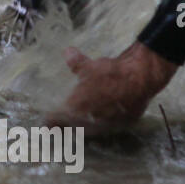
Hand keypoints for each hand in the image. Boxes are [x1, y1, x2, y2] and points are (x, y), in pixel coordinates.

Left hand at [47, 41, 178, 134]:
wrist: (139, 79)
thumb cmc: (110, 72)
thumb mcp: (89, 66)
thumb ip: (76, 62)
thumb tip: (68, 52)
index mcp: (74, 107)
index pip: (55, 120)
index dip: (49, 122)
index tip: (45, 123)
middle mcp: (88, 120)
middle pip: (71, 129)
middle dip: (64, 128)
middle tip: (58, 128)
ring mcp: (105, 125)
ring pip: (89, 132)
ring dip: (82, 129)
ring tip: (77, 128)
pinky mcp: (120, 126)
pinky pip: (107, 129)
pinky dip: (102, 126)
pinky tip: (100, 123)